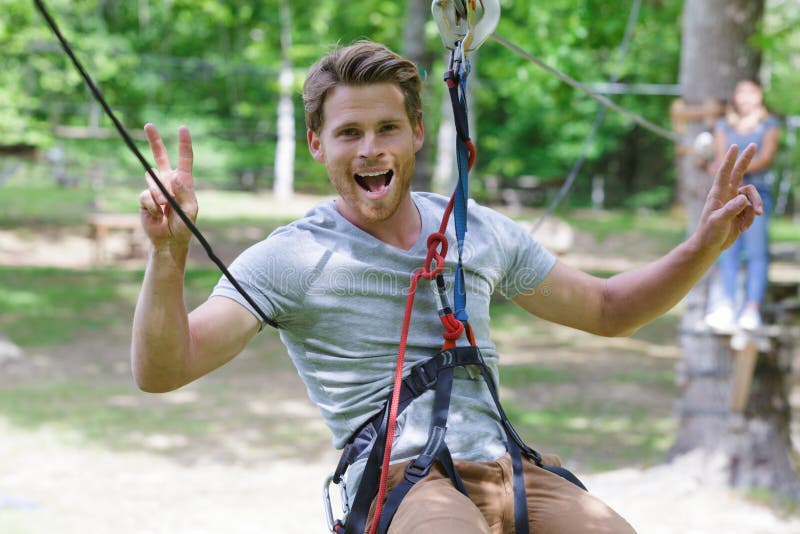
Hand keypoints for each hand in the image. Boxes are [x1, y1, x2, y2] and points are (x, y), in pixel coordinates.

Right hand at [138, 123, 196, 251]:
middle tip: (148, 125)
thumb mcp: (190, 211)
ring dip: (158, 194)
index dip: (184, 144)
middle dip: (154, 141)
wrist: (169, 240)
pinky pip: (145, 195)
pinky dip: (152, 206)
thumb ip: (184, 195)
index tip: (183, 128)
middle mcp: (168, 181)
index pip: (184, 159)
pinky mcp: (144, 198)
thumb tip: (174, 178)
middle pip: (160, 156)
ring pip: (151, 179)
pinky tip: (157, 214)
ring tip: (164, 208)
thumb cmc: (184, 226)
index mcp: (183, 181)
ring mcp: (155, 188)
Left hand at [696, 143, 761, 251]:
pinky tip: (743, 229)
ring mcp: (734, 202)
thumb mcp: (719, 221)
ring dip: (755, 208)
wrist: (710, 245)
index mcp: (718, 194)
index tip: (735, 146)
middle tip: (754, 144)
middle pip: (739, 173)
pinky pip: (752, 210)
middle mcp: (727, 194)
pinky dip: (751, 219)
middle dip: (746, 160)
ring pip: (752, 197)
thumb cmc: (709, 233)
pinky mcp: (741, 211)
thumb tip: (743, 198)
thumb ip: (730, 210)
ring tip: (751, 221)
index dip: (730, 159)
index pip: (724, 173)